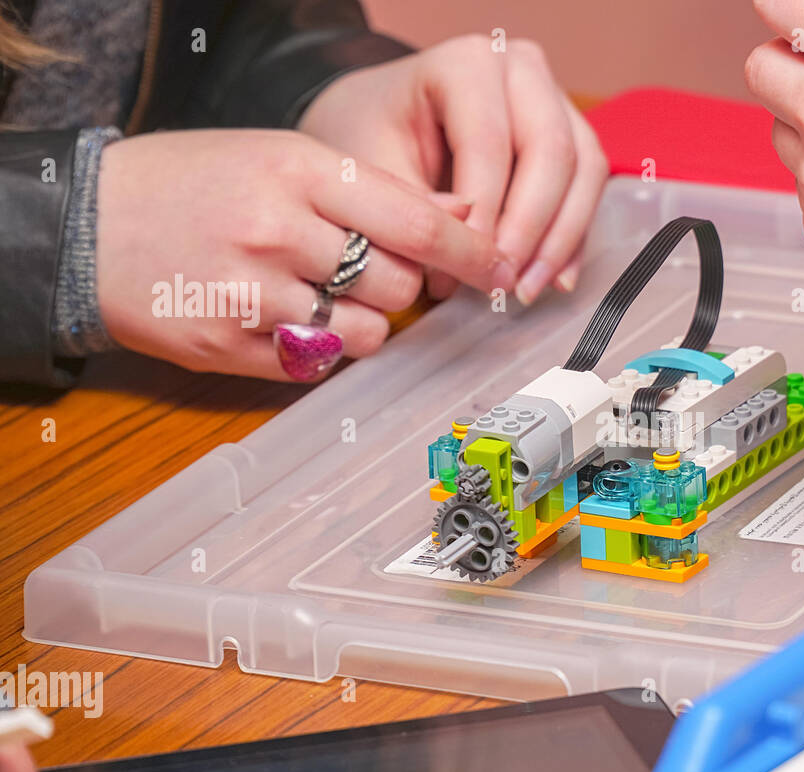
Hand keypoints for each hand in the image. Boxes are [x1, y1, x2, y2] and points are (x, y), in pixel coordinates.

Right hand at [97, 129, 513, 379]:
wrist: (89, 223)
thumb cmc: (197, 183)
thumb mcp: (281, 157)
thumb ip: (372, 188)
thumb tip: (464, 212)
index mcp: (296, 170)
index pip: (414, 219)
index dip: (469, 252)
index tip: (499, 270)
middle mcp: (277, 230)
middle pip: (399, 286)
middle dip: (403, 288)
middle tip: (371, 273)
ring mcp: (251, 294)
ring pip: (365, 334)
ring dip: (364, 324)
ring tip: (321, 296)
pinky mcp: (230, 347)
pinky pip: (318, 365)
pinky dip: (321, 350)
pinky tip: (287, 319)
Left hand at [298, 35, 609, 304]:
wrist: (381, 118)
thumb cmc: (373, 135)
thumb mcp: (371, 170)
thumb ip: (416, 211)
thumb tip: (464, 262)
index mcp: (465, 62)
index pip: (490, 142)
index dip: (486, 212)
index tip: (468, 269)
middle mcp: (521, 69)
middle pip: (551, 151)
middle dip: (531, 228)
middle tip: (504, 285)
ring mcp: (554, 99)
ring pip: (583, 169)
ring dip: (561, 238)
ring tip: (527, 289)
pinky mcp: (571, 134)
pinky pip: (589, 186)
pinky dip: (574, 236)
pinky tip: (556, 279)